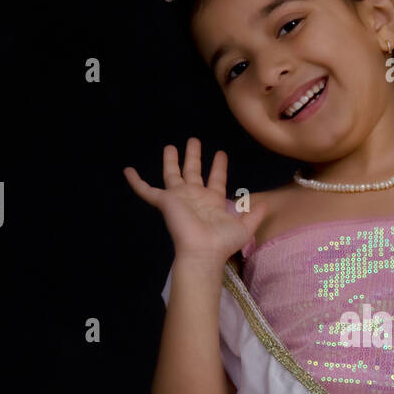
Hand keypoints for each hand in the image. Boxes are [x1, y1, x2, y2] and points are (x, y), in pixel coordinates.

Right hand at [123, 137, 266, 263]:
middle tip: (194, 140)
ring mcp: (178, 199)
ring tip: (170, 145)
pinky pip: (146, 190)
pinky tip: (127, 170)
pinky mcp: (164, 202)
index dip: (218, 167)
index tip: (221, 153)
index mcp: (212, 202)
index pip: (216, 180)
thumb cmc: (221, 242)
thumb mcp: (244, 228)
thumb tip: (265, 204)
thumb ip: (254, 215)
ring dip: (171, 161)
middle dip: (194, 156)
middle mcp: (194, 197)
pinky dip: (136, 182)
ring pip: (172, 174)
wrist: (202, 252)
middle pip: (193, 172)